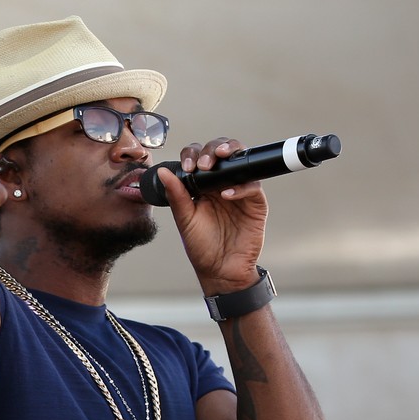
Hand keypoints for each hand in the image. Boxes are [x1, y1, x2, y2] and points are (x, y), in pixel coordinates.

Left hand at [157, 137, 268, 294]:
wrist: (220, 269)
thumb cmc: (202, 247)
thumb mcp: (184, 220)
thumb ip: (176, 196)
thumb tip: (163, 173)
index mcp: (202, 186)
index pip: (199, 158)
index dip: (194, 155)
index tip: (188, 165)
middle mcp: (221, 184)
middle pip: (222, 151)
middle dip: (212, 150)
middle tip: (203, 164)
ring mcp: (240, 191)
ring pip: (241, 161)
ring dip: (230, 156)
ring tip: (215, 164)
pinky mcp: (255, 203)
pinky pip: (253, 186)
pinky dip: (241, 186)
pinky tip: (226, 194)